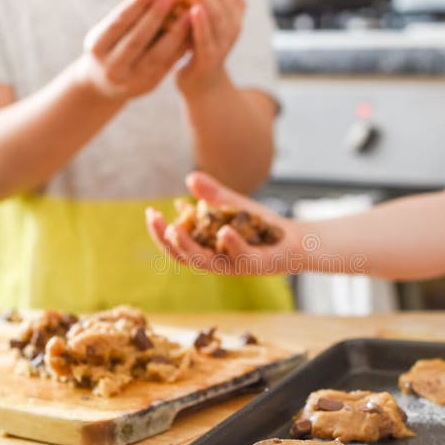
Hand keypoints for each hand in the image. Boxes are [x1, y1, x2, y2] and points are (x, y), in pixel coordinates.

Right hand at [79, 0, 190, 100]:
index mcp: (97, 47)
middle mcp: (112, 67)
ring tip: (188, 14)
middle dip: (156, 16)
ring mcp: (130, 81)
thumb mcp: (108, 31)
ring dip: (174, 34)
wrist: (102, 85)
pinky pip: (166, 65)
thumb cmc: (108, 46)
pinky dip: (178, 48)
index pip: (119, 22)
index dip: (137, 3)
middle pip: (137, 39)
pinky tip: (190, 33)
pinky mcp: (148, 86)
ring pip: (156, 55)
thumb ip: (129, 15)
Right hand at [146, 171, 304, 275]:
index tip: (150, 212)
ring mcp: (235, 266)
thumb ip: (212, 195)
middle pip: (184, 256)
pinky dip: (232, 244)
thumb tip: (190, 178)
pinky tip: (224, 231)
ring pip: (206, 262)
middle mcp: (216, 261)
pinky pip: (241, 257)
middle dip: (167, 239)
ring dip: (189, 246)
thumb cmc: (258, 226)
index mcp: (206, 249)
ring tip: (175, 229)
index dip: (160, 232)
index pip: (176, 246)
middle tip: (156, 220)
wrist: (293, 239)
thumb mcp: (231, 205)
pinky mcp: (256, 265)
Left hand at [171, 0, 244, 94]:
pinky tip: (192, 9)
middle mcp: (234, 22)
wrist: (202, 82)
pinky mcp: (211, 59)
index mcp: (234, 6)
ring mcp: (224, 41)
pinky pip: (207, 39)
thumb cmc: (199, 39)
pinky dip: (202, 24)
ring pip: (217, 12)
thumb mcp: (203, 5)